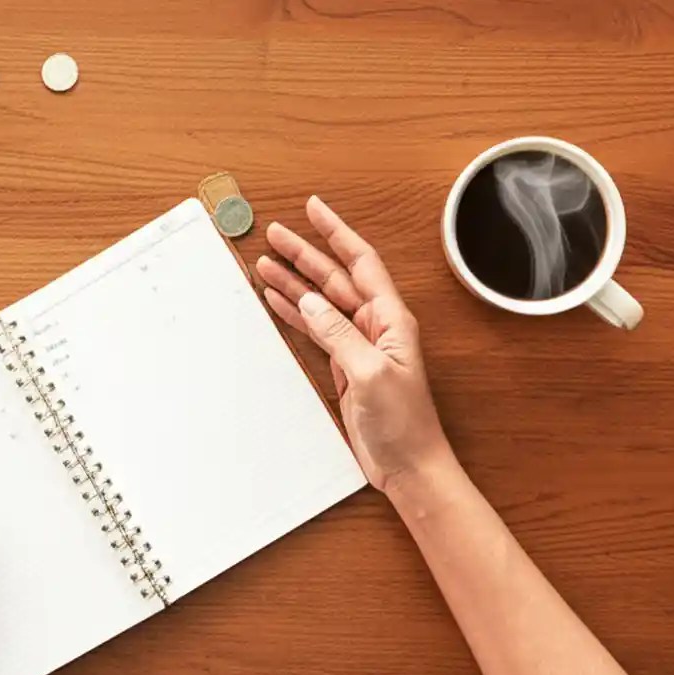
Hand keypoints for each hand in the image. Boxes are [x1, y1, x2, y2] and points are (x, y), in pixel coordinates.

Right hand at [256, 196, 450, 491]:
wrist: (409, 465)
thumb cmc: (403, 424)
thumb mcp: (370, 373)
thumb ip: (339, 334)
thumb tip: (311, 300)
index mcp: (391, 320)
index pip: (361, 262)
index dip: (337, 232)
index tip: (314, 208)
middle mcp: (376, 326)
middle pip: (336, 277)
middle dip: (306, 253)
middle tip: (275, 233)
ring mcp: (360, 345)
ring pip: (321, 302)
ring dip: (295, 281)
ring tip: (265, 262)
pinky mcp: (346, 365)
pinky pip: (317, 330)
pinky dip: (295, 313)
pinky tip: (277, 300)